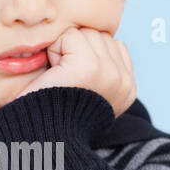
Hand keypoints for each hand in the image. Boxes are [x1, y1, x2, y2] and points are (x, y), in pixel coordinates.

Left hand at [10, 27, 135, 116]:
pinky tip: (56, 73)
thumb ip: (101, 65)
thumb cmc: (54, 113)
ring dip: (65, 50)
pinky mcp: (89, 67)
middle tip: (65, 79)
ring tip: (61, 77)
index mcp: (127, 88)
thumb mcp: (91, 90)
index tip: (74, 81)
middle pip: (98, 35)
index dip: (84, 55)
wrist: (42, 136)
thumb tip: (93, 37)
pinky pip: (69, 36)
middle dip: (75, 50)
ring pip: (83, 33)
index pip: (111, 44)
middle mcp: (123, 81)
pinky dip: (56, 50)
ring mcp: (109, 73)